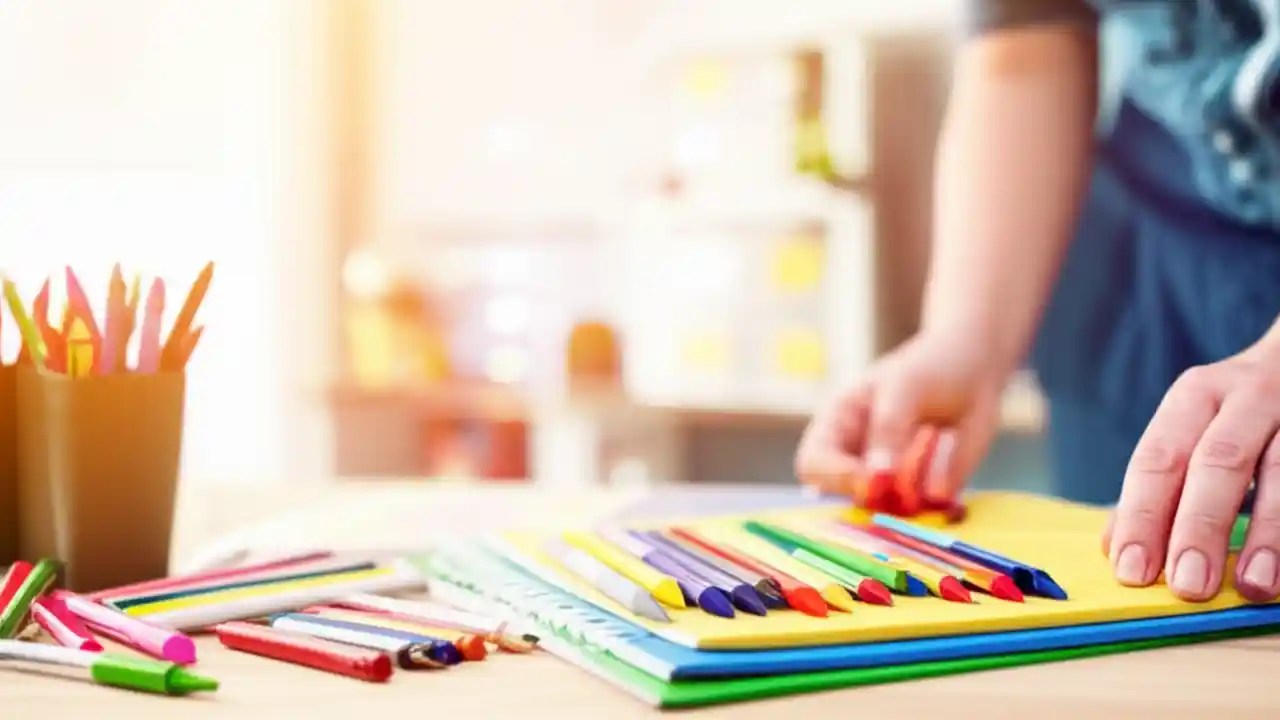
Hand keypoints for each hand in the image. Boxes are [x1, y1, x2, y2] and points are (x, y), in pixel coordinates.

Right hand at [794, 332, 1005, 505]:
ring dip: (921, 480)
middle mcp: (859, 462)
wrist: (975, 366)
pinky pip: (933, 507)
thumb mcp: (904, 387)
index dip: (837, 477)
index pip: (813, 466)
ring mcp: (894, 482)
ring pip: (895, 508)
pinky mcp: (929, 493)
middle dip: (882, 491)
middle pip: (850, 497)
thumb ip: (888, 429)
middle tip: (911, 468)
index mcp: (837, 428)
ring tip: (939, 433)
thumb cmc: (928, 367)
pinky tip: (953, 442)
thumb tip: (878, 479)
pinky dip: (947, 483)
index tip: (874, 479)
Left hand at [1107, 346, 1279, 601]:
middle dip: (1200, 525)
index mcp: (1196, 396)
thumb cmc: (1242, 411)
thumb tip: (1114, 547)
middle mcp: (1248, 397)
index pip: (1159, 457)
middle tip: (1188, 585)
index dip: (1142, 515)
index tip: (1131, 570)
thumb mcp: (1196, 426)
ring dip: (1268, 533)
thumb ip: (1160, 484)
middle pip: (1219, 460)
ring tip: (1253, 585)